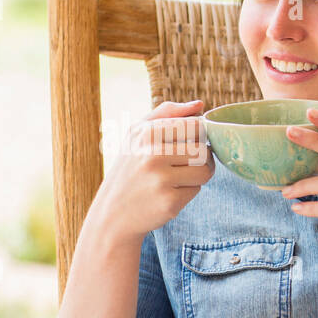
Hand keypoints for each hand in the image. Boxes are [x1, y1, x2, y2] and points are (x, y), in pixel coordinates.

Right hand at [94, 99, 213, 243]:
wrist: (113, 213)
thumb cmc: (129, 168)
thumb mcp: (137, 134)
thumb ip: (167, 113)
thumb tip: (199, 105)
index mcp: (147, 132)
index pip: (195, 126)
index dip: (199, 136)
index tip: (188, 142)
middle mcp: (153, 154)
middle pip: (204, 150)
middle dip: (201, 158)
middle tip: (183, 164)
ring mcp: (161, 179)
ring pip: (205, 171)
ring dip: (198, 175)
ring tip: (179, 177)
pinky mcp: (170, 201)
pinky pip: (197, 190)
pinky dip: (188, 192)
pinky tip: (168, 193)